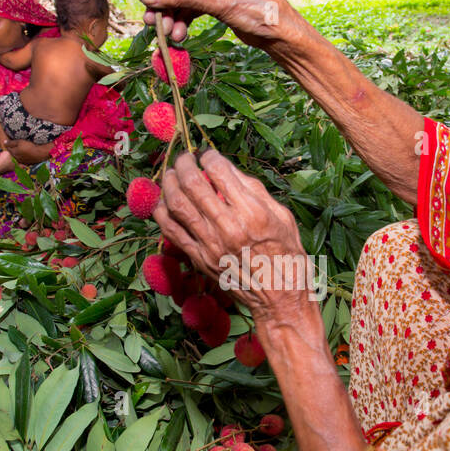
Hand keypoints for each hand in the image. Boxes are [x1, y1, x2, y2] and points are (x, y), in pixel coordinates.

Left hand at [3, 138, 48, 166]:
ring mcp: (21, 161)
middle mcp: (16, 158)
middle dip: (12, 151)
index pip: (8, 149)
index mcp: (14, 153)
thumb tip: (4, 142)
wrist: (39, 154)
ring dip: (17, 156)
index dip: (8, 146)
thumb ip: (11, 143)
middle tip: (13, 148)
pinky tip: (24, 156)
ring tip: (19, 152)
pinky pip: (22, 161)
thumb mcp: (19, 142)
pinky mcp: (26, 163)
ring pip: (17, 158)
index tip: (9, 144)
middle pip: (12, 154)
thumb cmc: (29, 146)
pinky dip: (22, 159)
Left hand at [154, 149, 311, 323]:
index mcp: (253, 213)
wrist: (279, 296)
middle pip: (193, 183)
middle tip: (185, 158)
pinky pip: (171, 231)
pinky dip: (163, 212)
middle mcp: (229, 227)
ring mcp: (210, 244)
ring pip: (177, 204)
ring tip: (172, 174)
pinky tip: (164, 202)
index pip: (220, 171)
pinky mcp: (199, 258)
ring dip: (169, 183)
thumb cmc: (286, 254)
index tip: (208, 154)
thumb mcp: (281, 216)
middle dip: (185, 164)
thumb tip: (227, 169)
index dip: (209, 156)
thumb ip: (254, 191)